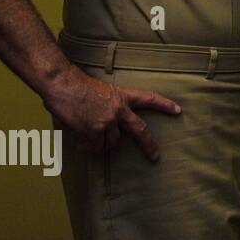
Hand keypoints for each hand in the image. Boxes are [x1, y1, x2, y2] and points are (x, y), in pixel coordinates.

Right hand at [43, 66, 180, 160]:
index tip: (177, 110)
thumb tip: (108, 120)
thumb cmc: (76, 84)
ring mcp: (106, 122)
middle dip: (148, 145)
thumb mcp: (101, 90)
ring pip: (111, 143)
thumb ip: (109, 104)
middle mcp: (118, 110)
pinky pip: (94, 147)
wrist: (61, 83)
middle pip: (139, 130)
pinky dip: (88, 147)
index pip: (149, 99)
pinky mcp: (92, 132)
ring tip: (90, 137)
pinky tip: (80, 142)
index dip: (164, 105)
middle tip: (154, 156)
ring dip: (103, 144)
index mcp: (122, 96)